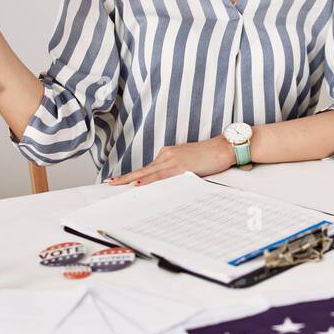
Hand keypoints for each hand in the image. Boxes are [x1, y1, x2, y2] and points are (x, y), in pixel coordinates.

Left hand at [106, 137, 235, 185]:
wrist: (224, 147)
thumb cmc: (211, 155)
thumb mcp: (191, 163)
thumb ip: (179, 170)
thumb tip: (173, 182)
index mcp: (169, 154)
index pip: (149, 168)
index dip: (135, 175)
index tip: (122, 180)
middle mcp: (168, 155)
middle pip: (143, 169)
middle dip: (126, 177)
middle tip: (110, 182)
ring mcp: (173, 160)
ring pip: (148, 172)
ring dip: (132, 179)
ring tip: (117, 185)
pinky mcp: (181, 166)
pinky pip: (161, 176)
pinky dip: (149, 180)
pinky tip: (139, 184)